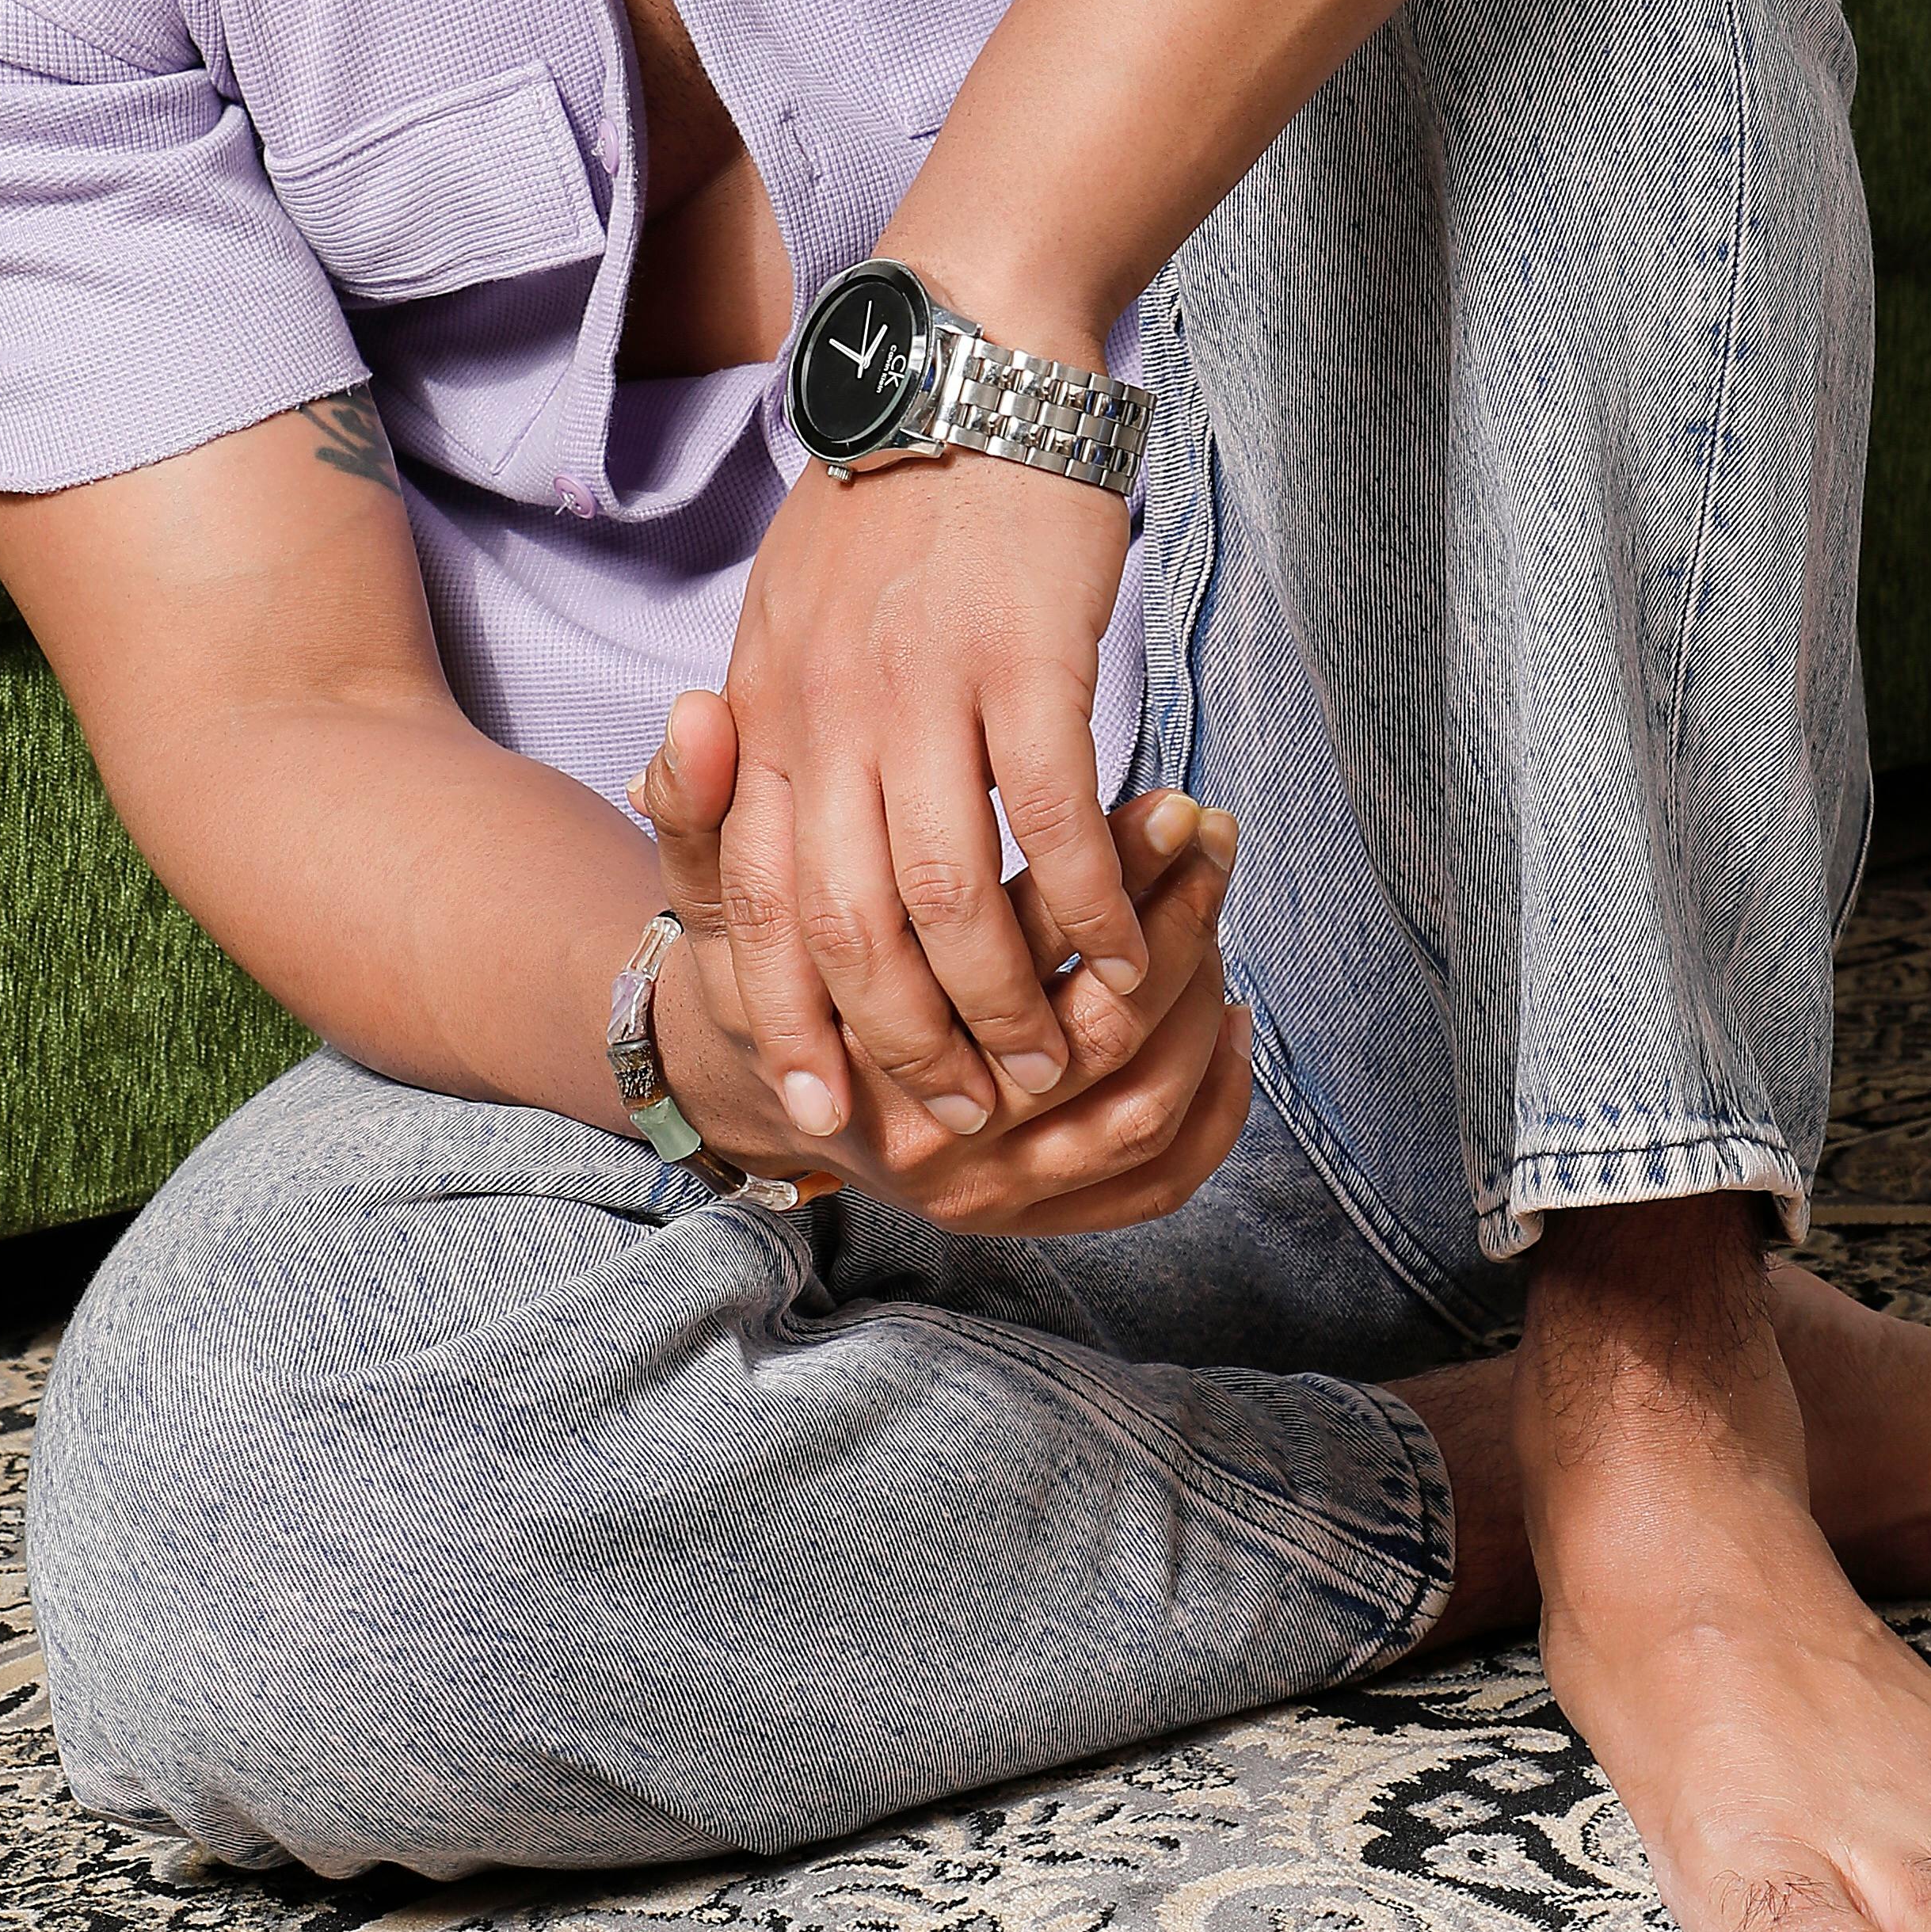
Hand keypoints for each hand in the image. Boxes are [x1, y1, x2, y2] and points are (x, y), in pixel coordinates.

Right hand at [632, 688, 1252, 1239]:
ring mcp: (1005, 1192)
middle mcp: (944, 1143)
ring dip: (1204, 996)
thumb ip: (702, 807)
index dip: (1100, 871)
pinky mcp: (1052, 1215)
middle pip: (1098, 1034)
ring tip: (1222, 889)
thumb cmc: (757, 967)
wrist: (764, 1088)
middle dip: (1174, 922)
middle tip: (1217, 829)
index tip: (1169, 797)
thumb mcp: (712, 889)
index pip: (1010, 953)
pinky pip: (1163, 1176)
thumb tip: (693, 716)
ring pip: (1144, 1104)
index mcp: (873, 1052)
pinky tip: (1237, 1010)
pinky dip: (1216, 1103)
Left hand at [715, 426, 1141, 1140]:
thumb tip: (751, 827)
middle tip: (956, 1117)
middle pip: (848, 922)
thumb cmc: (885, 495)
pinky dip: (1094, 905)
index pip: (753, 897)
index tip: (815, 1104)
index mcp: (764, 707)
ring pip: (953, 891)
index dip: (786, 1011)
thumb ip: (770, 731)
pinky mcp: (1028, 653)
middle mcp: (828, 709)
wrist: (961, 356)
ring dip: (1003, 999)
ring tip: (1049, 1063)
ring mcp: (928, 683)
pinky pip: (1057, 816)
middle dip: (899, 1041)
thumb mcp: (784, 613)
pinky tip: (1126, 958)